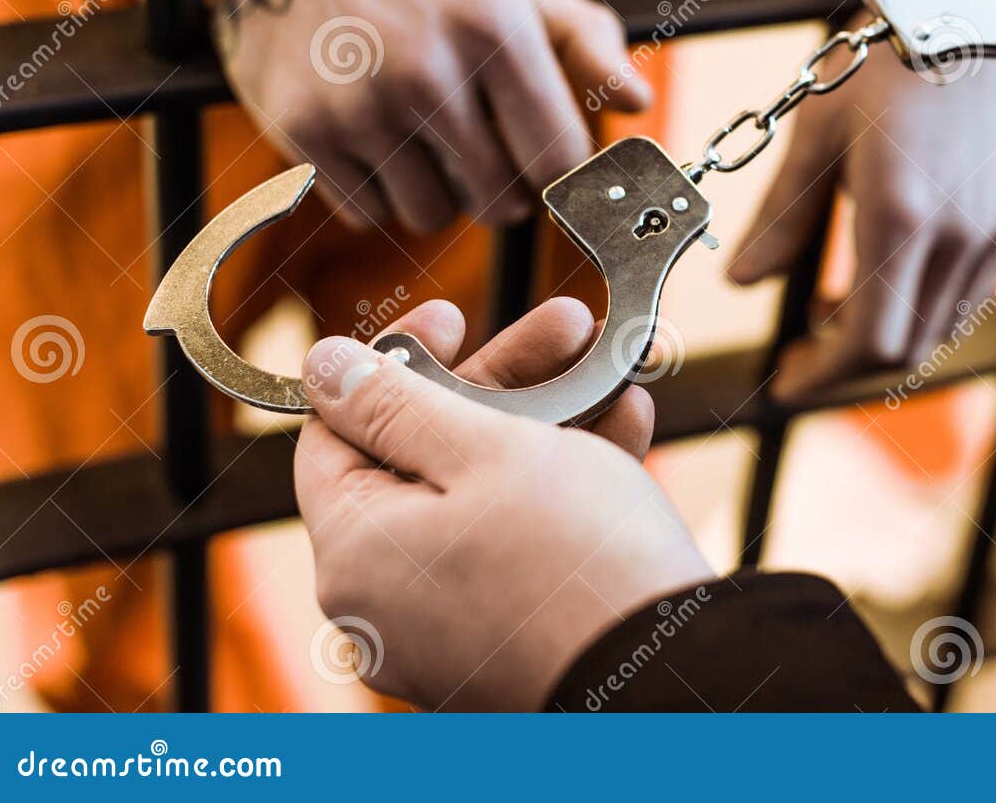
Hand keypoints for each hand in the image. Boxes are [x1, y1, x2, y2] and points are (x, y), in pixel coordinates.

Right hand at [189, 0, 648, 231]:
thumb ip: (588, 41)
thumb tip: (638, 106)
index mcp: (495, 31)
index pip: (558, 160)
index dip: (561, 173)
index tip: (549, 161)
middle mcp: (427, 72)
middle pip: (500, 202)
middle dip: (504, 189)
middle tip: (488, 151)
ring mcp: (359, 106)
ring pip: (431, 216)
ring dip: (439, 194)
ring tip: (428, 139)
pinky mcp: (303, 132)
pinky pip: (368, 214)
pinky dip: (379, 193)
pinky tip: (375, 139)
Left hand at [294, 297, 711, 709]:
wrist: (672, 677)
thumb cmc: (578, 562)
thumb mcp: (486, 449)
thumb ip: (396, 401)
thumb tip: (323, 362)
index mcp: (354, 553)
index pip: (337, 432)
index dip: (397, 361)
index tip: (456, 318)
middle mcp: (384, 602)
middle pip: (421, 460)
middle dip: (501, 385)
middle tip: (562, 330)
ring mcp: (445, 630)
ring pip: (481, 499)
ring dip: (546, 427)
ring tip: (610, 376)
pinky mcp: (506, 643)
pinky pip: (516, 547)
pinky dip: (561, 491)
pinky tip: (622, 432)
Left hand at [727, 28, 995, 399]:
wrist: (976, 7)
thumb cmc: (886, 60)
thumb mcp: (817, 133)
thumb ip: (782, 217)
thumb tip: (742, 282)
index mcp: (900, 216)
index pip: (868, 342)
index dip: (822, 374)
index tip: (787, 379)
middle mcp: (958, 235)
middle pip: (906, 349)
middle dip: (847, 362)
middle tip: (804, 348)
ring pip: (941, 328)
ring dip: (887, 336)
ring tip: (835, 307)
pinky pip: (971, 294)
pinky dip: (925, 307)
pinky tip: (889, 276)